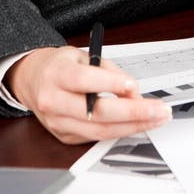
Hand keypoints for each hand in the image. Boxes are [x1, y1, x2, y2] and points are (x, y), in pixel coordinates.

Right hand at [5, 46, 171, 144]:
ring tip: (156, 119)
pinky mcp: (64, 136)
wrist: (34, 81)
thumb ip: (110, 72)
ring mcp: (58, 122)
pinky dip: (120, 131)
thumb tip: (133, 92)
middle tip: (159, 109)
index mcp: (57, 74)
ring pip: (99, 130)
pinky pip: (96, 137)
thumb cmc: (62, 66)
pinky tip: (138, 124)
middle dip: (133, 112)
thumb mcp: (84, 56)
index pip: (83, 80)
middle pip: (96, 112)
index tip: (133, 85)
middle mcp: (54, 101)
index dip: (110, 83)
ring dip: (133, 126)